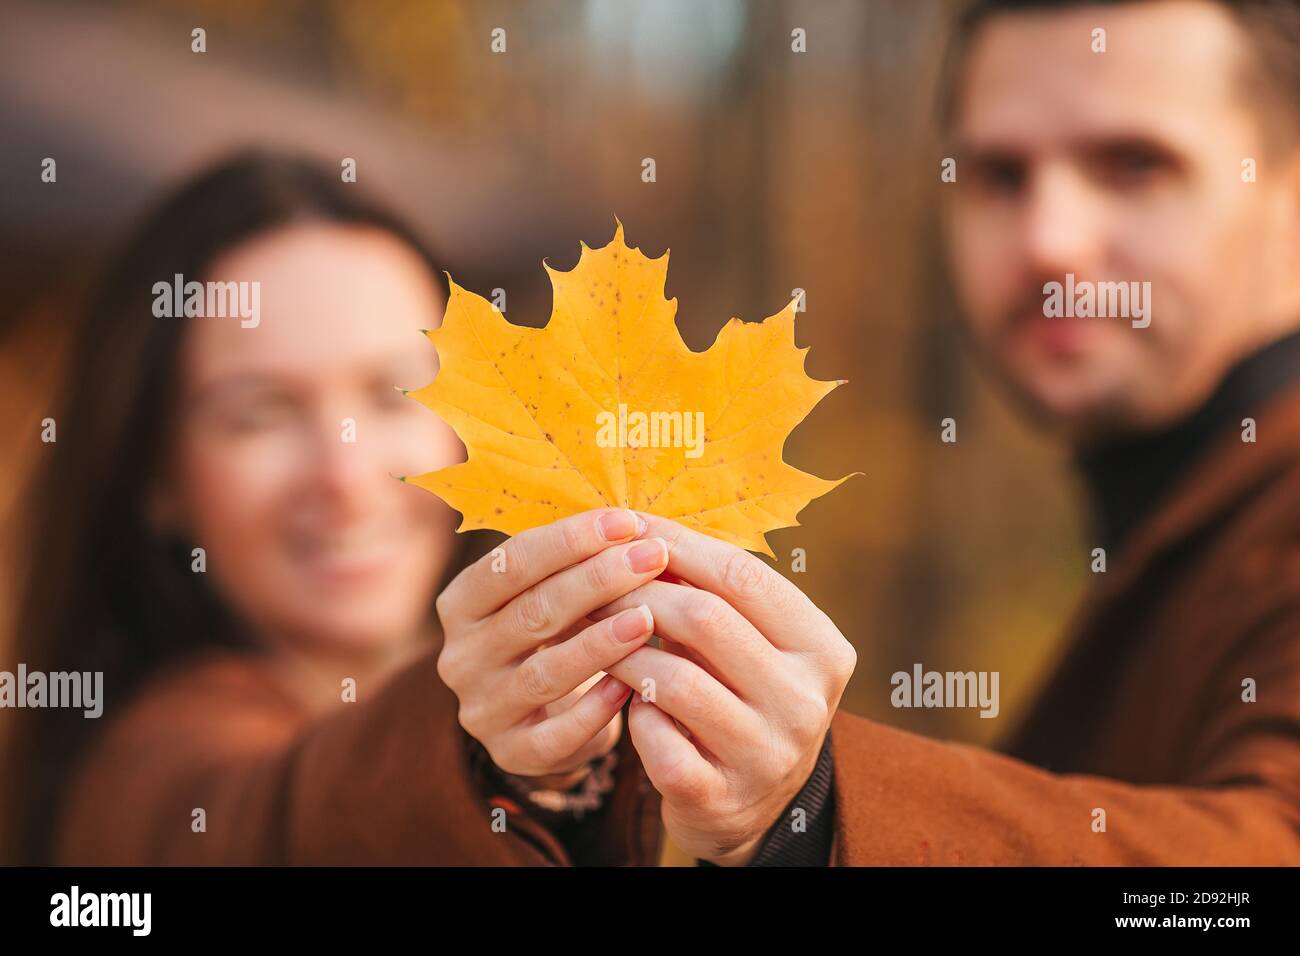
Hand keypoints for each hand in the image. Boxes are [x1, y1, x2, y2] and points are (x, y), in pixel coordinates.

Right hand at [435, 508, 669, 779]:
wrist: (539, 718)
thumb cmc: (553, 635)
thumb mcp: (545, 593)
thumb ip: (573, 561)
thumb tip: (633, 519)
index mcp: (461, 605)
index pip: (511, 563)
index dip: (570, 540)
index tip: (627, 521)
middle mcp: (460, 657)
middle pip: (532, 612)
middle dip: (597, 580)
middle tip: (652, 557)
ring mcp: (483, 710)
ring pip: (544, 672)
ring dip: (600, 642)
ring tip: (650, 617)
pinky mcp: (513, 753)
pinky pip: (558, 734)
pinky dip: (597, 707)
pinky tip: (634, 684)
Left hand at [590, 513, 855, 865]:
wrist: (753, 809)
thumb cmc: (741, 699)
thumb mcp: (752, 645)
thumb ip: (713, 595)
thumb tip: (640, 530)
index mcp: (822, 649)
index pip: (744, 575)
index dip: (679, 544)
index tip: (630, 525)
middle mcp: (805, 702)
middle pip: (706, 619)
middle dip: (639, 591)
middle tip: (596, 581)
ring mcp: (766, 754)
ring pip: (674, 679)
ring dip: (620, 649)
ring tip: (593, 631)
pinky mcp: (719, 797)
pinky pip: (655, 738)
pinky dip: (632, 714)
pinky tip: (626, 701)